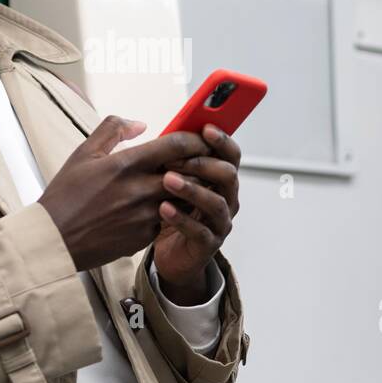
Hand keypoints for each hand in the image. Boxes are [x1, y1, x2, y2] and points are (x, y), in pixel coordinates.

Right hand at [37, 116, 213, 271]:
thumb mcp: (84, 153)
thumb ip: (112, 130)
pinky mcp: (143, 237)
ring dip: (188, 190)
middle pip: (189, 173)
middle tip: (201, 160)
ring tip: (184, 183)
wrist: (54, 240)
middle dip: (199, 165)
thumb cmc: (66, 196)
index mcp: (125, 165)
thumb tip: (140, 124)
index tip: (201, 138)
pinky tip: (161, 207)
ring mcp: (144, 216)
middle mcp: (139, 190)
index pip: (176, 145)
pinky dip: (170, 212)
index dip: (195, 139)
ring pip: (184, 199)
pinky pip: (167, 220)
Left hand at [152, 123, 240, 304]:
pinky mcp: (207, 244)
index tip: (205, 129)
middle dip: (202, 163)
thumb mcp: (168, 178)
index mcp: (219, 179)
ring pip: (216, 203)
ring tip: (168, 180)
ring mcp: (219, 222)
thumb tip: (151, 127)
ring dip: (193, 189)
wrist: (171, 254)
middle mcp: (225, 198)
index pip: (230, 154)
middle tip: (174, 158)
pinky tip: (163, 209)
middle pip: (228, 175)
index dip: (221, 140)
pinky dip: (182, 219)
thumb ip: (166, 154)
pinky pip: (200, 231)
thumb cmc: (170, 211)